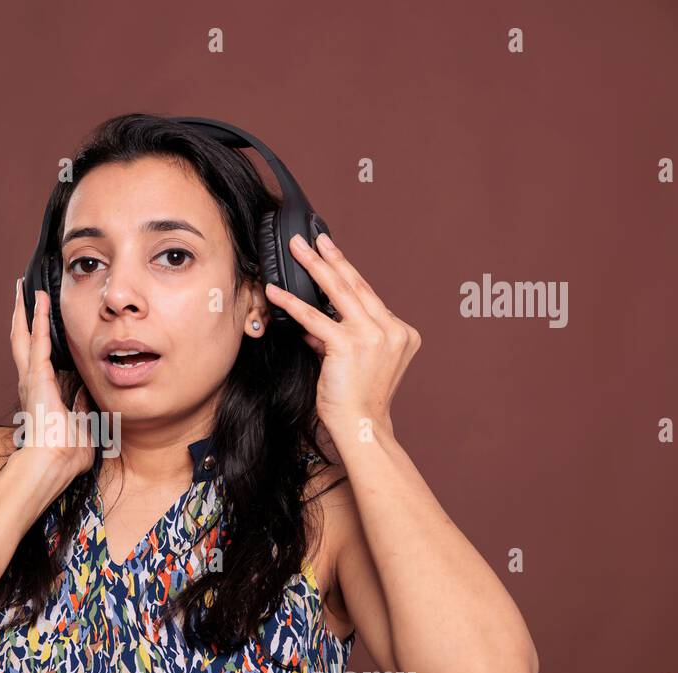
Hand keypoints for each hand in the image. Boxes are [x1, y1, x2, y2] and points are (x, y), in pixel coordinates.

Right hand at [9, 277, 95, 477]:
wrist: (51, 464)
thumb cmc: (64, 456)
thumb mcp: (81, 430)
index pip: (37, 360)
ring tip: (24, 291)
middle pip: (22, 342)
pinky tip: (39, 300)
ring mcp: (30, 379)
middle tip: (21, 297)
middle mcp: (30, 384)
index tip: (37, 323)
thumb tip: (86, 397)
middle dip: (22, 318)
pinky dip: (38, 319)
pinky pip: (37, 340)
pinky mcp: (36, 376)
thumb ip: (82, 412)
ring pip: (24, 336)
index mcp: (40, 395)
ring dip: (24, 312)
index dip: (36, 340)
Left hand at [265, 233, 420, 436]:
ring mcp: (374, 336)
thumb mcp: (354, 363)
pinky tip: (276, 292)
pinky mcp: (349, 345)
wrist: (362, 427)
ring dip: (314, 267)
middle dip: (332, 258)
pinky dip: (292, 303)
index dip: (347, 275)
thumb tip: (314, 323)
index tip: (331, 255)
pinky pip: (315, 317)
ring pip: (339, 292)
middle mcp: (393, 330)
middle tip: (315, 238)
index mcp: (401, 333)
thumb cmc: (358, 402)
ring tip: (297, 250)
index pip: (368, 298)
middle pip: (357, 285)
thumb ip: (339, 339)